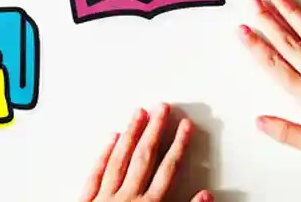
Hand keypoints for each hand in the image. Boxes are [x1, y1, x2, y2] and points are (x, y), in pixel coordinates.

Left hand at [78, 105, 210, 201]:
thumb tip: (205, 197)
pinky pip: (96, 173)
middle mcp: (126, 199)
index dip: (178, 145)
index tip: (185, 127)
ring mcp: (104, 199)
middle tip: (163, 108)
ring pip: (119, 159)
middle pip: (144, 157)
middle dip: (155, 130)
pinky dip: (104, 154)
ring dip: (131, 134)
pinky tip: (111, 138)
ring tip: (139, 113)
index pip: (167, 169)